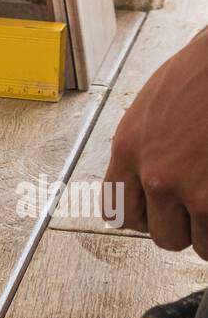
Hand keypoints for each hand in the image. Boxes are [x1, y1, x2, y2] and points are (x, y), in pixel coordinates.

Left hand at [104, 29, 207, 257]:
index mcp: (129, 149)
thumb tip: (150, 184)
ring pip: (197, 243)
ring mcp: (191, 191)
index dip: (145, 217)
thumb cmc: (198, 74)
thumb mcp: (151, 110)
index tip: (160, 210)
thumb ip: (144, 151)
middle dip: (182, 225)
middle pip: (161, 235)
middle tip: (198, 205)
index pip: (118, 213)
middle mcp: (155, 175)